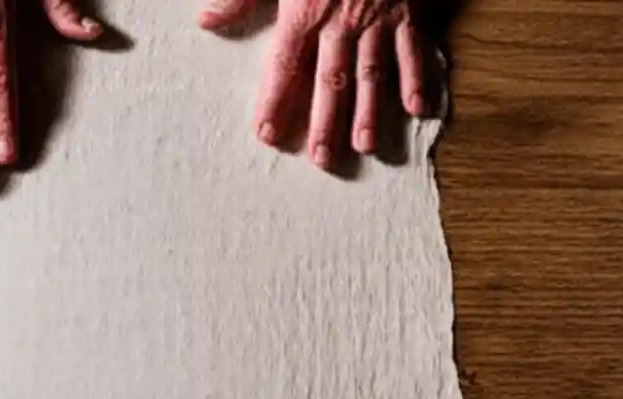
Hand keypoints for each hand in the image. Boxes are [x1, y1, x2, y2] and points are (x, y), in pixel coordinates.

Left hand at [199, 0, 428, 167]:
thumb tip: (206, 21)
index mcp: (304, 11)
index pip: (285, 66)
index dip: (275, 101)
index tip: (267, 134)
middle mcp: (341, 22)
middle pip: (330, 79)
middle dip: (325, 121)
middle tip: (321, 159)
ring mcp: (378, 19)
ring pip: (372, 72)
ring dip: (369, 111)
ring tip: (365, 145)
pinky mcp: (408, 11)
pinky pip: (413, 48)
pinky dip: (416, 78)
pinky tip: (416, 109)